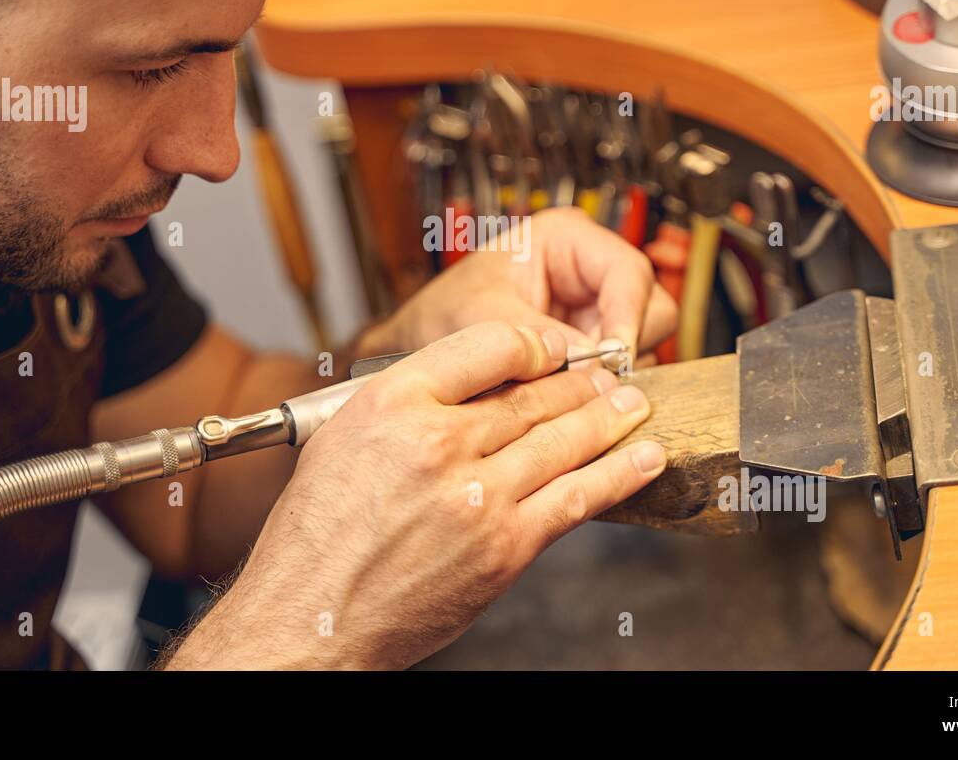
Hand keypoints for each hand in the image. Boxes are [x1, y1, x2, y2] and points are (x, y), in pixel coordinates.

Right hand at [164, 321, 665, 669]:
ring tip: (633, 404)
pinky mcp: (505, 546)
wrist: (313, 615)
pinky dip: (618, 475)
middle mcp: (438, 441)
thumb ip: (407, 399)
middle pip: (533, 394)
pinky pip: (576, 498)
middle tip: (608, 375)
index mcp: (393, 401)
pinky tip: (644, 458)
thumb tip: (473, 382)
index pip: (487, 345)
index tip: (552, 349)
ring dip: (608, 419)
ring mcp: (478, 495)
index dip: (533, 343)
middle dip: (581, 383)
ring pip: (562, 441)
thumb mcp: (342, 435)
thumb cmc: (320, 532)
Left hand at [380, 206, 676, 361]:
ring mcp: (594, 308)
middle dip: (622, 347)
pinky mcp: (592, 344)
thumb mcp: (481, 318)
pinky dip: (599, 386)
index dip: (628, 317)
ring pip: (640, 342)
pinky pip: (619, 368)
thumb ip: (534, 335)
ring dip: (610, 371)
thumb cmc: (445, 312)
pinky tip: (566, 398)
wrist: (423, 341)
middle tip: (588, 381)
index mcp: (567, 239)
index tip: (615, 358)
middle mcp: (590, 269)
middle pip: (647, 307)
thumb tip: (590, 361)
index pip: (628, 273)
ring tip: (565, 389)